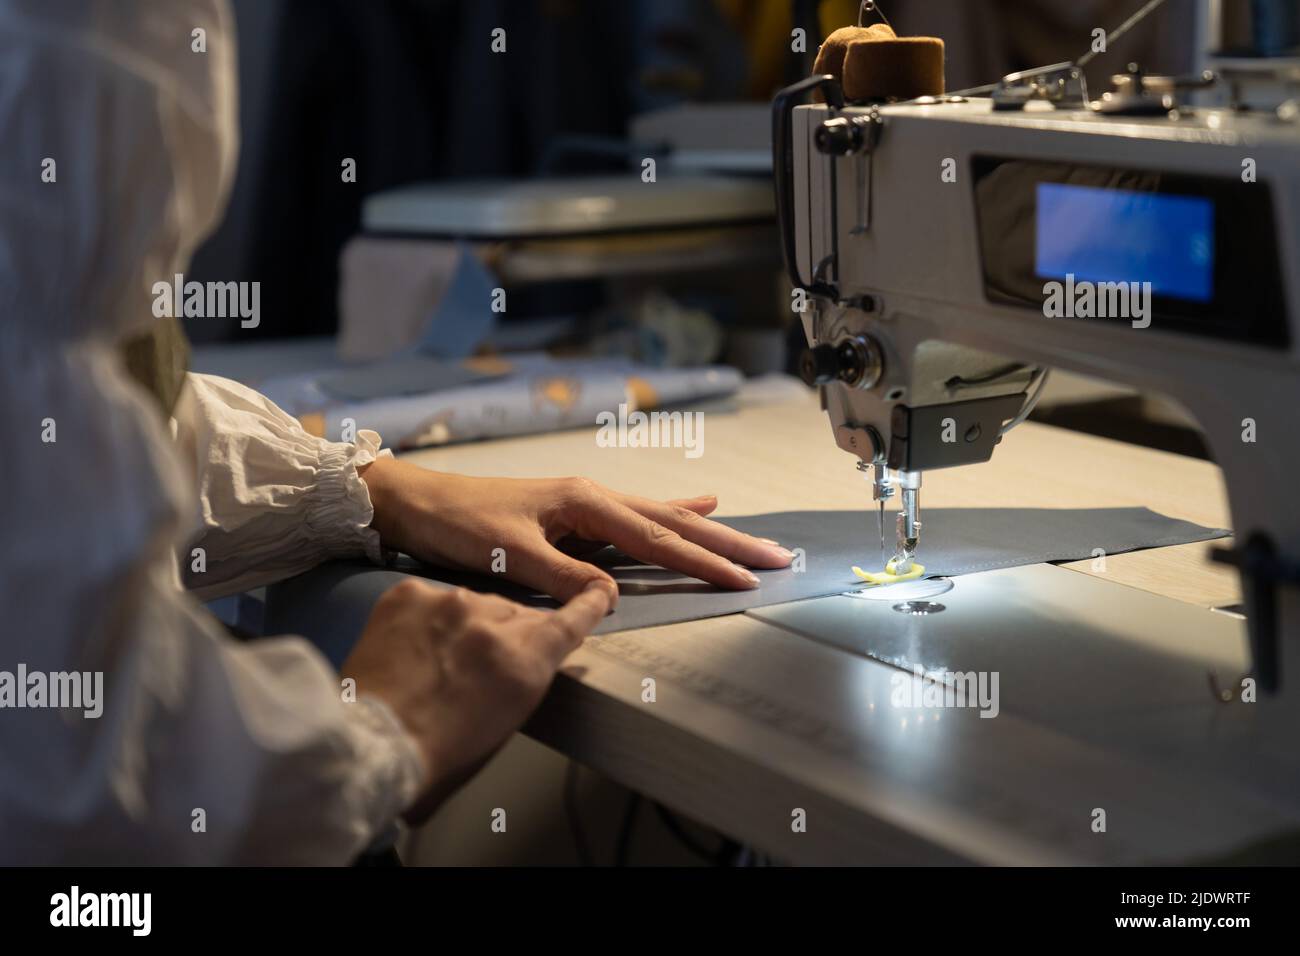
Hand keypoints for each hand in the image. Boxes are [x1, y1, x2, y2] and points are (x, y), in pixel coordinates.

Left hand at [342, 578, 610, 822]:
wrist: (372, 746)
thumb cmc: (438, 756)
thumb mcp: (507, 723)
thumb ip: (525, 678)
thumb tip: (524, 661)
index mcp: (526, 659)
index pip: (571, 621)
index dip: (587, 606)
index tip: (599, 592)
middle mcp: (494, 622)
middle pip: (515, 614)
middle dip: (505, 633)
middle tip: (476, 666)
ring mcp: (450, 602)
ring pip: (470, 603)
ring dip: (461, 625)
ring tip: (434, 662)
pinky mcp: (410, 594)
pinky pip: (428, 599)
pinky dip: (423, 618)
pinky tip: (409, 646)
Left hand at [360, 459, 793, 603]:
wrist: (417, 503)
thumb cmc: (458, 527)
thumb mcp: (507, 556)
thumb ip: (562, 578)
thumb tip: (611, 597)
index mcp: (585, 504)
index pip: (658, 539)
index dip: (703, 562)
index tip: (746, 579)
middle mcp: (595, 497)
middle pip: (674, 523)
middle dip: (726, 542)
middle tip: (777, 557)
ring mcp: (588, 503)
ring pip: (662, 517)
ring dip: (708, 530)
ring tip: (751, 537)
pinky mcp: (578, 513)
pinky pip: (639, 514)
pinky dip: (673, 511)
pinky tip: (699, 502)